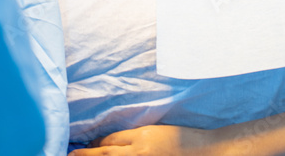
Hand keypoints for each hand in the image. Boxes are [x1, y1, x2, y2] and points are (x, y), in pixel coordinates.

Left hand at [68, 125, 210, 155]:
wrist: (202, 150)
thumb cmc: (179, 138)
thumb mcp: (154, 131)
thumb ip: (132, 136)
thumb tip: (106, 143)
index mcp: (141, 138)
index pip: (110, 142)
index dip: (94, 145)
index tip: (83, 148)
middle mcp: (139, 153)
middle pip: (106, 155)